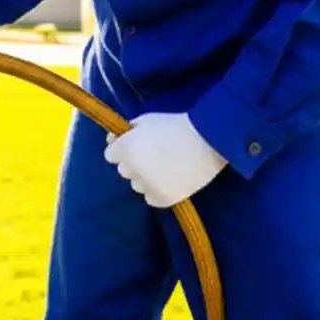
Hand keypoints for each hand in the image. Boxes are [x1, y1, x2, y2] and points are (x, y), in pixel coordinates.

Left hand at [104, 113, 227, 207]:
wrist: (209, 140)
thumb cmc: (176, 125)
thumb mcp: (147, 120)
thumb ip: (126, 131)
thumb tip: (112, 141)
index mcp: (126, 148)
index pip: (110, 155)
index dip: (122, 149)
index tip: (135, 145)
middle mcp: (133, 169)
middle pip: (124, 170)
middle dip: (134, 163)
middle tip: (154, 156)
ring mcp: (147, 186)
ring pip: (137, 185)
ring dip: (145, 178)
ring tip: (166, 167)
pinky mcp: (163, 199)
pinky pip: (151, 198)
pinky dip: (157, 190)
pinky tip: (171, 179)